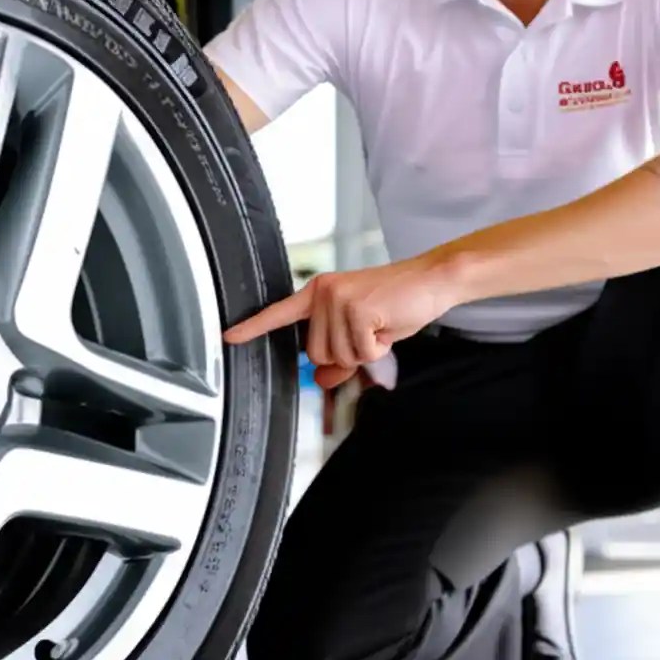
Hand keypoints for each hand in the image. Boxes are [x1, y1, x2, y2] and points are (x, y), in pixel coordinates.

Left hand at [224, 255, 455, 387]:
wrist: (430, 280)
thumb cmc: (396, 303)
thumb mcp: (363, 333)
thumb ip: (338, 357)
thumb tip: (319, 379)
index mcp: (319, 292)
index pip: (279, 314)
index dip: (253, 328)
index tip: (229, 337)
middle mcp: (323, 293)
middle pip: (317, 353)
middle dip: (347, 353)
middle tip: (369, 331)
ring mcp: (338, 300)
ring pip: (338, 356)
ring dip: (364, 350)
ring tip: (379, 325)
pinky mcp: (356, 309)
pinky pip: (361, 354)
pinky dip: (379, 349)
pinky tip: (387, 325)